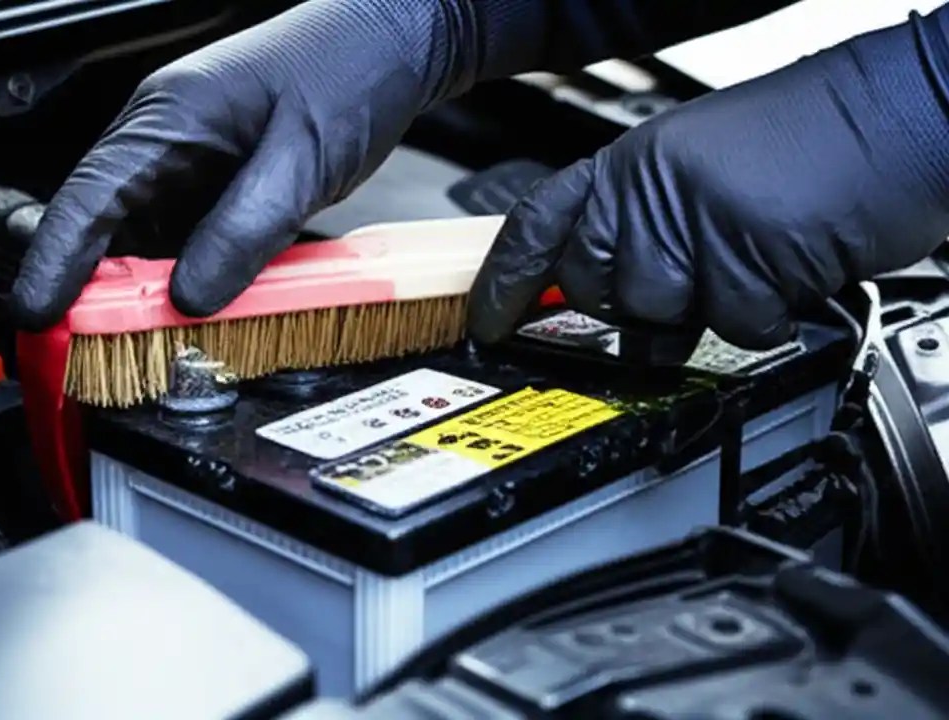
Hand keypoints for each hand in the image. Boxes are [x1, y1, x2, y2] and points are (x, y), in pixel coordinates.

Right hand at [10, 0, 482, 330]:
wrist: (396, 41)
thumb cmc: (348, 68)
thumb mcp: (301, 158)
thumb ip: (245, 229)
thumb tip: (192, 298)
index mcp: (167, 119)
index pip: (87, 198)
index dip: (53, 262)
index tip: (34, 314)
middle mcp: (166, 140)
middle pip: (106, 228)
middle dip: (92, 293)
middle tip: (85, 353)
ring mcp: (191, 163)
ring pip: (146, 242)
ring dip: (143, 294)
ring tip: (142, 347)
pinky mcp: (220, 185)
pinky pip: (186, 241)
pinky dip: (186, 281)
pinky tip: (199, 314)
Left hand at [468, 9, 948, 349]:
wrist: (907, 109)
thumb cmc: (815, 137)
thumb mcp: (701, 162)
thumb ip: (643, 215)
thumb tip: (604, 279)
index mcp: (633, 159)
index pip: (539, 221)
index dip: (505, 280)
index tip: (488, 322)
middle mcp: (652, 187)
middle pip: (595, 288)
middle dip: (635, 304)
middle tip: (697, 273)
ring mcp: (695, 221)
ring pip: (660, 317)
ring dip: (710, 308)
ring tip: (756, 257)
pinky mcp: (747, 257)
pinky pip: (734, 327)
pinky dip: (768, 315)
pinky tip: (791, 268)